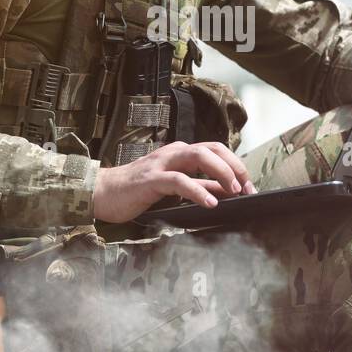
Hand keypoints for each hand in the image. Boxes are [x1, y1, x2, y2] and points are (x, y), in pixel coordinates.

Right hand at [91, 140, 256, 223]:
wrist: (102, 193)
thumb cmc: (136, 190)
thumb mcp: (173, 186)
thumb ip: (198, 186)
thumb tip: (225, 192)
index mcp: (180, 154)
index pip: (216, 150)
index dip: (236, 165)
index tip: (250, 186)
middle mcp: (173, 153)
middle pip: (212, 149)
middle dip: (234, 166)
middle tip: (248, 187)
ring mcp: (161, 163)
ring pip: (198, 156)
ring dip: (221, 172)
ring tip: (235, 191)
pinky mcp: (151, 179)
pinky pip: (178, 180)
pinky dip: (197, 190)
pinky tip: (210, 203)